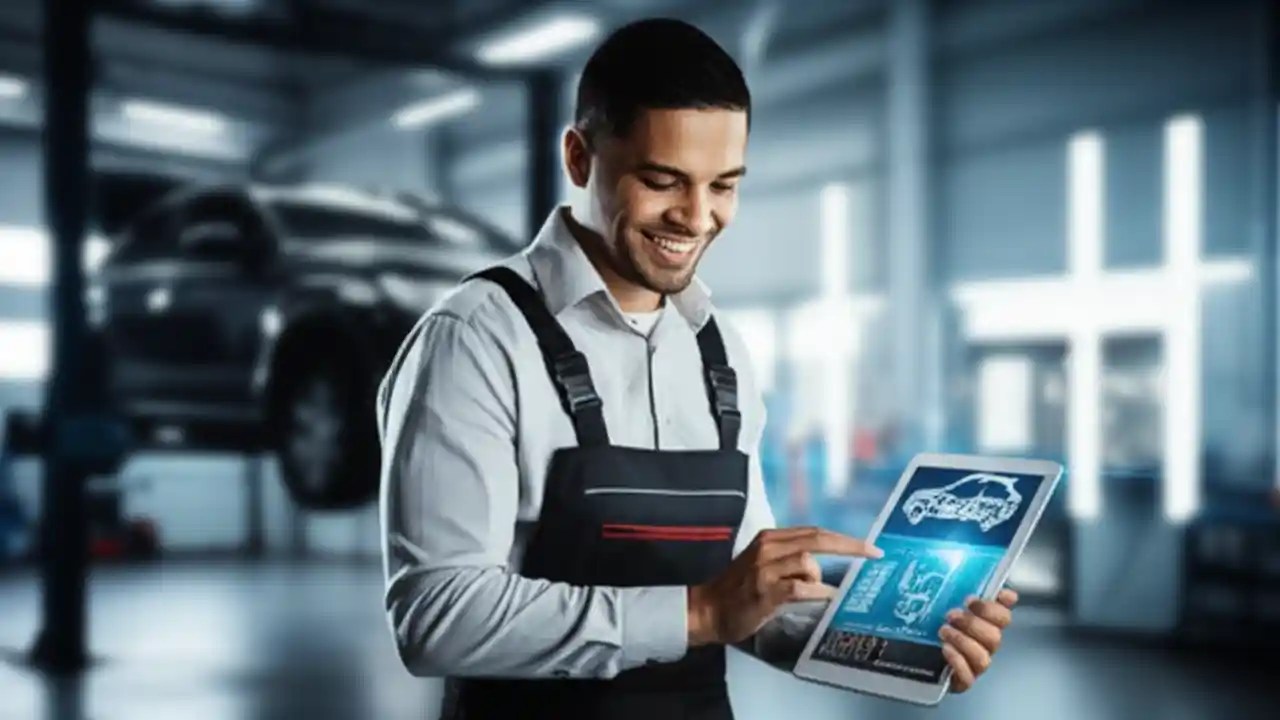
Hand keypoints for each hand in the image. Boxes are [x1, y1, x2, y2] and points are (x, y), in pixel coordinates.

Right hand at [687, 527, 882, 646]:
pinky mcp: (765, 590)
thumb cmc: (738, 590)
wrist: (707, 609)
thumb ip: (790, 560)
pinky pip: (800, 587)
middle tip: (874, 554)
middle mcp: (768, 547)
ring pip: (808, 562)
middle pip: (817, 538)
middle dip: (850, 545)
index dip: (843, 538)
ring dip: (819, 578)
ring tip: (811, 593)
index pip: (814, 531)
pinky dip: (816, 592)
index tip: (869, 547)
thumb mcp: (763, 565)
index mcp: (769, 538)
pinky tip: (822, 598)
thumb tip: (824, 566)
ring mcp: (765, 568)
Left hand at [939, 588, 1018, 692]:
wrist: (914, 654)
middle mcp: (985, 646)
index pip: (1003, 618)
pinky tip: (945, 649)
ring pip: (982, 657)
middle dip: (972, 624)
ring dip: (963, 641)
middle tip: (951, 616)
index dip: (992, 608)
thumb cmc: (934, 625)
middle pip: (994, 637)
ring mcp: (975, 666)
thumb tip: (1001, 590)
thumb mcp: (945, 602)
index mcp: (987, 625)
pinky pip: (968, 676)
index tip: (971, 600)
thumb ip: (966, 593)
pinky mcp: (963, 681)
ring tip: (943, 631)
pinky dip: (957, 661)